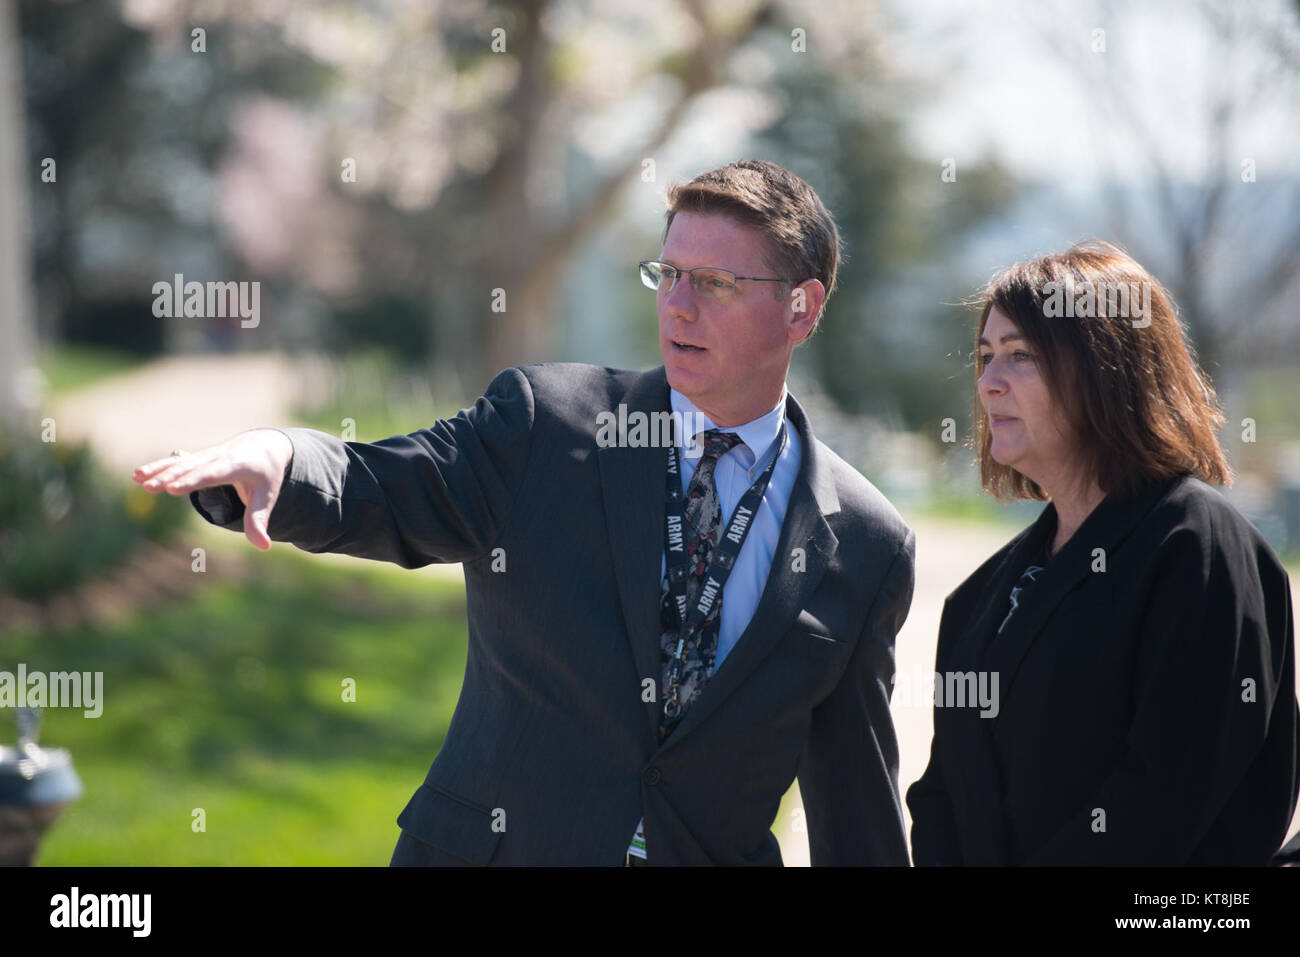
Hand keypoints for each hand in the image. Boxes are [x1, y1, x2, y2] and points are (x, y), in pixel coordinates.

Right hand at [131, 429, 294, 550]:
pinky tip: (138, 475)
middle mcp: (219, 457)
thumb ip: (259, 520)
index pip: (213, 474)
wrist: (264, 446)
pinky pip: (176, 462)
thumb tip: (264, 547)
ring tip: (137, 478)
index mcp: (237, 465)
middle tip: (150, 487)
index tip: (174, 488)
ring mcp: (206, 456)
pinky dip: (158, 467)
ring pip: (180, 463)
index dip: (193, 480)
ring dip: (159, 470)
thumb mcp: (267, 496)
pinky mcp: (197, 458)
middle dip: (170, 476)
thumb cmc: (267, 475)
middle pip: (191, 468)